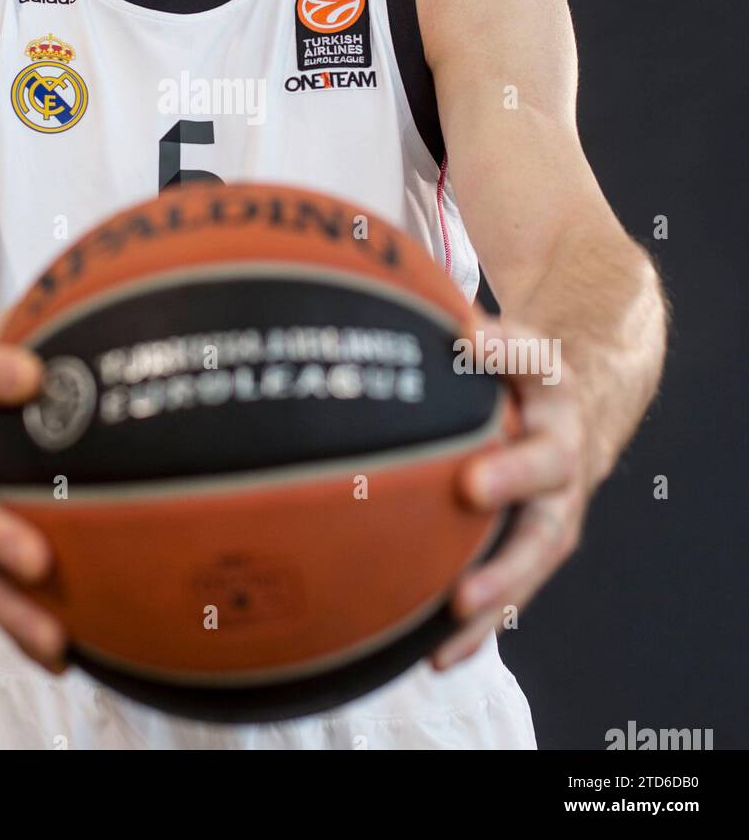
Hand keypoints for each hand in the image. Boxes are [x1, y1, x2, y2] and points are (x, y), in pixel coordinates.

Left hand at [430, 317, 591, 670]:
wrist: (564, 412)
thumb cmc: (503, 373)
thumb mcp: (489, 337)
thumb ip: (452, 325)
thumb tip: (389, 298)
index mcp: (549, 383)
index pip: (535, 356)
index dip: (505, 347)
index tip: (468, 336)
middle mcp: (562, 445)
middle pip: (547, 462)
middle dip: (512, 473)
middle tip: (472, 485)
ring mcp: (557, 505)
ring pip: (538, 545)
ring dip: (502, 575)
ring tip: (461, 604)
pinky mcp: (536, 550)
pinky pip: (511, 593)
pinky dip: (479, 626)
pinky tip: (437, 655)